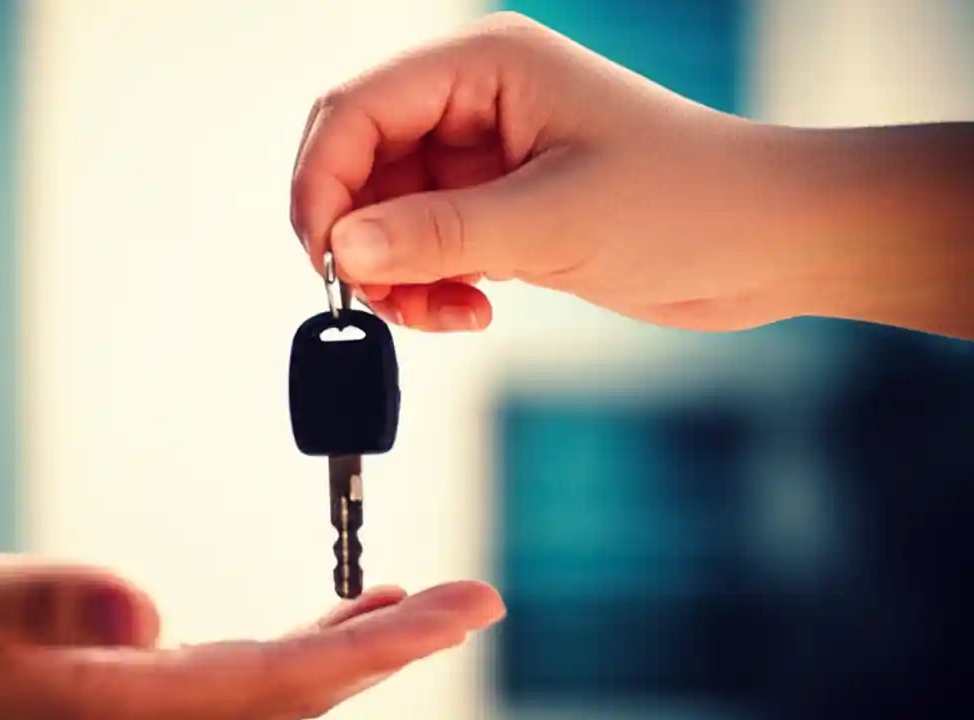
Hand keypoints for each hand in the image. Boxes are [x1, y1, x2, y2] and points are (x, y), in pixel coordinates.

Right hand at [0, 512, 502, 718]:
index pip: (276, 685)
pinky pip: (229, 682)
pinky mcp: (112, 694)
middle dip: (390, 650)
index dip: (378, 648)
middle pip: (294, 699)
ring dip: (351, 651)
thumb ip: (31, 601)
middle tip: (471, 599)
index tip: (463, 605)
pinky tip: (322, 624)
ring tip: (414, 606)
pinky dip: (293, 651)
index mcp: (103, 704)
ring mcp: (123, 715)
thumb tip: (144, 609)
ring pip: (270, 694)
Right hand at [291, 12, 973, 334]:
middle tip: (375, 299)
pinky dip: (427, 285)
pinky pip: (424, 245)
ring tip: (440, 314)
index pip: (356, 110)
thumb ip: (438, 234)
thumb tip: (341, 249)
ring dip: (393, 274)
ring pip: (384, 213)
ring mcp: (483, 155)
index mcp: (484, 64)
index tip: (325, 261)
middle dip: (354, 236)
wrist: (768, 242)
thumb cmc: (689, 203)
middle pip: (358, 161)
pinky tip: (468, 311)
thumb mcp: (554, 220)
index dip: (323, 184)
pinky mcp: (498, 205)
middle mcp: (474, 100)